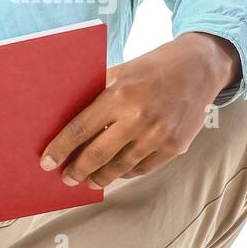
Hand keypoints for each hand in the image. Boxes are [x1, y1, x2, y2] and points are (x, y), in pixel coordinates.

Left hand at [39, 32, 239, 188]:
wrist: (199, 68)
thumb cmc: (154, 67)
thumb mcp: (122, 71)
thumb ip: (98, 94)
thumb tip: (67, 119)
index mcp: (119, 95)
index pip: (80, 129)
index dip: (61, 149)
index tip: (47, 163)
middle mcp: (138, 118)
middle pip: (97, 155)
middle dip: (77, 170)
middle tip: (67, 178)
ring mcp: (158, 135)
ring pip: (120, 167)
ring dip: (101, 177)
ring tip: (90, 180)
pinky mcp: (175, 147)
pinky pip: (143, 168)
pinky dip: (126, 173)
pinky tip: (117, 172)